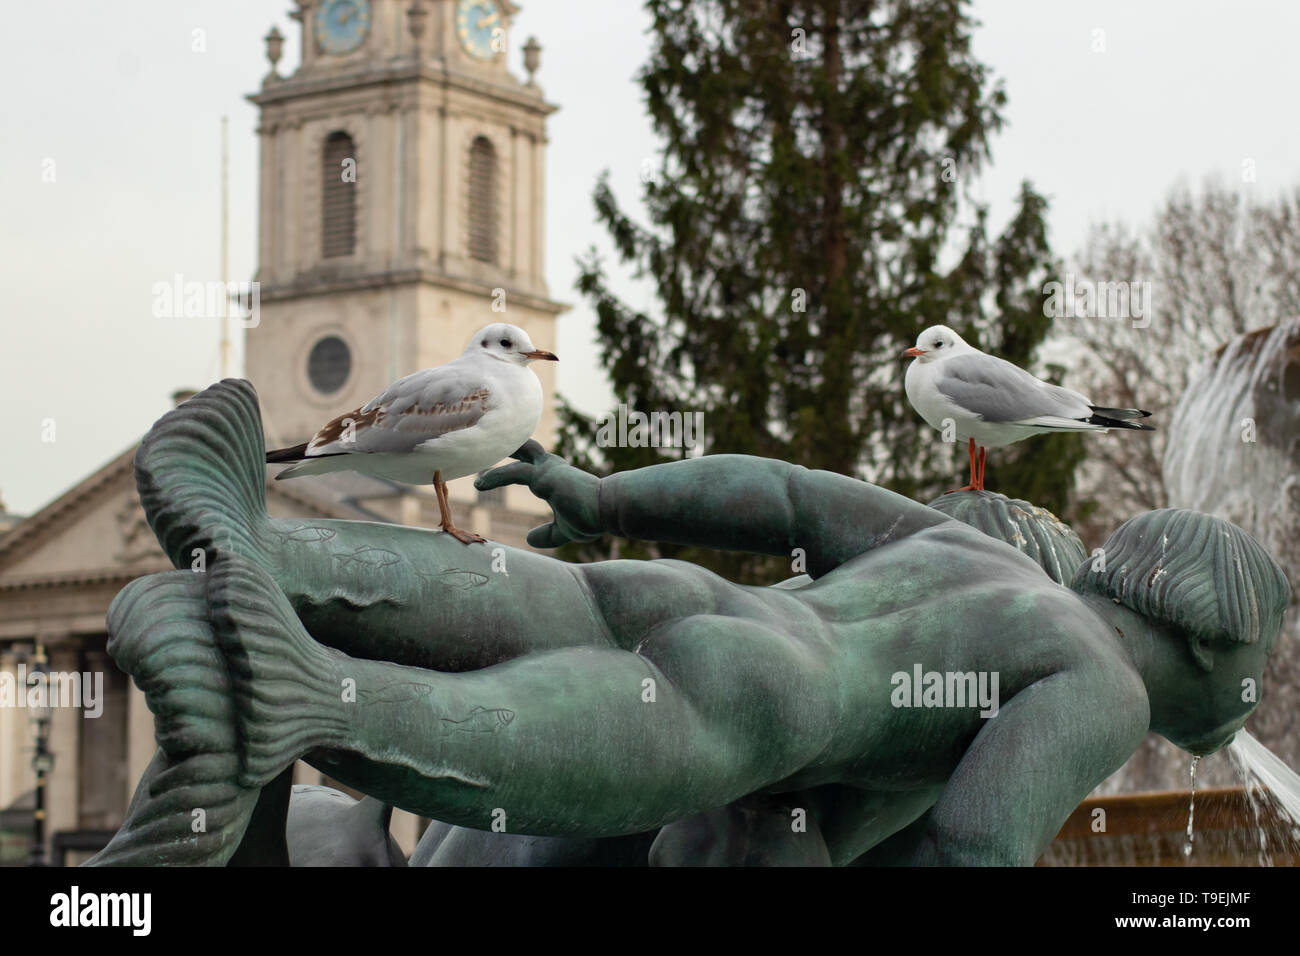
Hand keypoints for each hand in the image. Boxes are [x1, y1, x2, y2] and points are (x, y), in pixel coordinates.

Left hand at [475, 441, 602, 547]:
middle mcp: (550, 467)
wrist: (610, 510)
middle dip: (505, 448)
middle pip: (523, 449)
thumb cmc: (592, 517)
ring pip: (515, 459)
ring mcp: (547, 470)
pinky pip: (514, 472)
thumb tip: (529, 539)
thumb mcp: (565, 529)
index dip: (514, 463)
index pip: (529, 464)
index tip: (495, 471)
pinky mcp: (544, 477)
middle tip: (484, 448)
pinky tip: (481, 483)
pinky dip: (496, 476)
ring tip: (477, 481)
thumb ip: (547, 533)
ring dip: (494, 467)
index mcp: (555, 476)